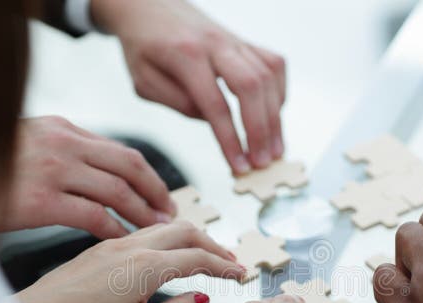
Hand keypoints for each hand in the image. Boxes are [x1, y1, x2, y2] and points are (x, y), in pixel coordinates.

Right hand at [0, 116, 175, 237]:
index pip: (118, 150)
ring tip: (155, 228)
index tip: (158, 192)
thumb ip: (61, 152)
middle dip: (156, 190)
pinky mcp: (41, 200)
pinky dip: (116, 228)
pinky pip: (94, 215)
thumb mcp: (26, 143)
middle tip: (169, 211)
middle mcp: (61, 143)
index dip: (145, 174)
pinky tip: (124, 240)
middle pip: (129, 165)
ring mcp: (53, 170)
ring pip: (117, 190)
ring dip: (142, 212)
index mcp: (60, 128)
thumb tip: (94, 172)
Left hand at [16, 221, 244, 302]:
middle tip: (230, 261)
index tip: (241, 274)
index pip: (199, 258)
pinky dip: (168, 240)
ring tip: (205, 255)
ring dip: (191, 238)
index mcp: (148, 265)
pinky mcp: (102, 249)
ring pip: (165, 228)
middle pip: (186, 230)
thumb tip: (199, 299)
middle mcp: (133, 247)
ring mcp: (116, 244)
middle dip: (213, 244)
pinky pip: (145, 234)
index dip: (224, 265)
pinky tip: (168, 256)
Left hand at [91, 0, 285, 174]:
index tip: (240, 166)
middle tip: (263, 162)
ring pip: (267, 76)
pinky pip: (273, 64)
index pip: (216, 104)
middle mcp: (215, 44)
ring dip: (275, 117)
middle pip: (251, 86)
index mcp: (185, 55)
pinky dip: (279, 92)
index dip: (231, 140)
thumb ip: (179, 103)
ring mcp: (234, 39)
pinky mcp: (244, 40)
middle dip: (261, 130)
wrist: (148, 5)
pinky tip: (274, 116)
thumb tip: (215, 122)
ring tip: (274, 149)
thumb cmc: (143, 47)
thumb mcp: (144, 82)